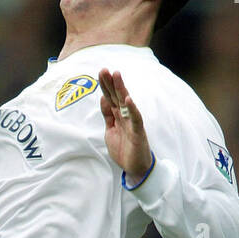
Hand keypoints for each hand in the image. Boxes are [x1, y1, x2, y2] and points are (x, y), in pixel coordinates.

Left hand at [99, 69, 152, 184]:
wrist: (135, 168)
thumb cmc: (124, 149)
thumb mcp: (110, 130)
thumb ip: (107, 115)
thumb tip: (103, 99)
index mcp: (118, 116)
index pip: (110, 98)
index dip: (105, 86)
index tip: (101, 73)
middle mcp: (125, 116)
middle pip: (117, 96)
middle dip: (111, 83)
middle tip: (104, 69)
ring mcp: (132, 122)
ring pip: (126, 103)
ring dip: (121, 89)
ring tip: (116, 75)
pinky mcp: (138, 132)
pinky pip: (135, 118)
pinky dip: (132, 109)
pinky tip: (128, 99)